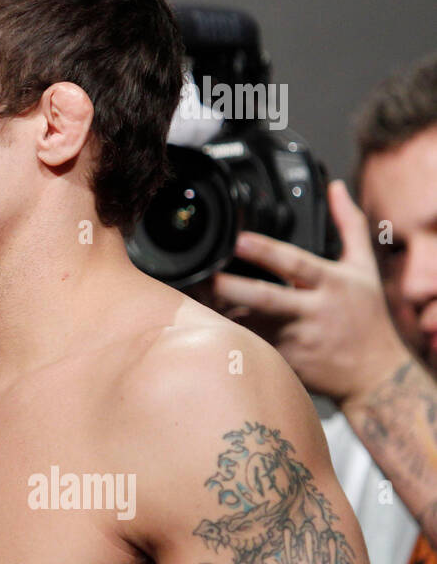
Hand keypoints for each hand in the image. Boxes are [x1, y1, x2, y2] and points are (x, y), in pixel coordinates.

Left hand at [211, 180, 411, 403]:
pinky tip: (202, 326)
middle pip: (265, 297)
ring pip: (248, 324)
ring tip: (187, 298)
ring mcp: (295, 339)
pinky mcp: (284, 362)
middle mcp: (311, 311)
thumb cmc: (366, 319)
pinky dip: (226, 336)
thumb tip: (337, 187)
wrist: (377, 376)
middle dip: (230, 288)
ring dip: (218, 312)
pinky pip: (248, 346)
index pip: (295, 263)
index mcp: (329, 284)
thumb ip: (349, 225)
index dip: (266, 251)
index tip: (238, 240)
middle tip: (202, 275)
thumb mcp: (363, 268)